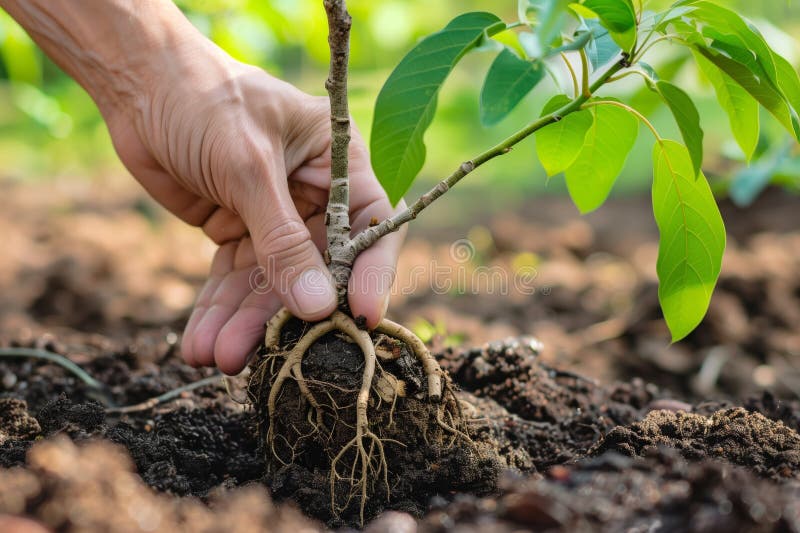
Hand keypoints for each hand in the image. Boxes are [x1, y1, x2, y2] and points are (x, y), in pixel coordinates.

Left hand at [102, 42, 404, 373]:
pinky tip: (200, 344)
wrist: (138, 85)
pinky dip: (217, 311)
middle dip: (287, 312)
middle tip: (267, 354)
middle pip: (317, 268)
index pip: (372, 225)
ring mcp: (275, 218)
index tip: (362, 318)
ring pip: (269, 282)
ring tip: (218, 357)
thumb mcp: (247, 166)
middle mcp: (314, 196)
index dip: (372, 273)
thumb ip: (282, 239)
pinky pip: (233, 279)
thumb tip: (316, 306)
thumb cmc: (204, 100)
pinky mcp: (237, 232)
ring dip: (244, 322)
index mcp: (337, 164)